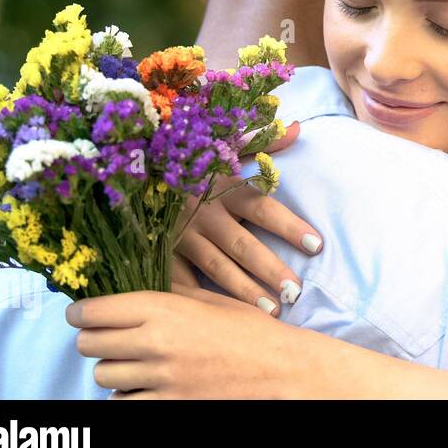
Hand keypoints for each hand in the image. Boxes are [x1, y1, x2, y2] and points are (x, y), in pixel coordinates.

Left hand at [66, 283, 447, 399]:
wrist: (280, 367)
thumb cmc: (249, 329)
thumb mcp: (209, 300)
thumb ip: (166, 298)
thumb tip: (128, 296)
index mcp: (162, 308)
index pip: (93, 312)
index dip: (81, 314)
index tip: (83, 315)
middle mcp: (153, 343)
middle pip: (89, 345)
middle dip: (95, 341)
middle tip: (106, 338)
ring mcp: (159, 378)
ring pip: (102, 377)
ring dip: (112, 370)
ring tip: (129, 363)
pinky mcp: (167, 404)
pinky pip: (123, 403)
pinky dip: (128, 395)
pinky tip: (144, 386)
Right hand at [174, 121, 322, 314]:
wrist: (130, 164)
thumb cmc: (188, 157)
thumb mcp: (224, 143)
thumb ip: (262, 141)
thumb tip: (295, 129)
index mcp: (223, 187)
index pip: (263, 208)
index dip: (290, 226)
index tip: (317, 245)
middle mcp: (204, 212)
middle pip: (243, 244)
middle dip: (270, 269)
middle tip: (295, 292)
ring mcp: (180, 235)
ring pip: (215, 267)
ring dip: (243, 290)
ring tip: (270, 311)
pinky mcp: (160, 251)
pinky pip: (179, 280)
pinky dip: (196, 299)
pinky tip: (216, 318)